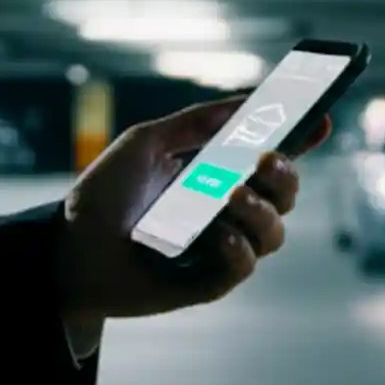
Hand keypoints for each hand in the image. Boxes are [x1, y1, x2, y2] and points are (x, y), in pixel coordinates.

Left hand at [57, 97, 330, 355]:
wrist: (65, 250)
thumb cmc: (102, 197)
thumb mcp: (147, 143)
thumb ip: (197, 122)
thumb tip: (248, 102)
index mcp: (218, 176)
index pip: (272, 158)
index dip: (301, 141)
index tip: (319, 118)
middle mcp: (227, 213)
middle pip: (285, 196)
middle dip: (286, 175)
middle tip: (266, 158)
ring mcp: (220, 249)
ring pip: (273, 234)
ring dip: (260, 211)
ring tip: (231, 197)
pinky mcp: (207, 283)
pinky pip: (243, 267)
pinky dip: (238, 249)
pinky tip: (219, 235)